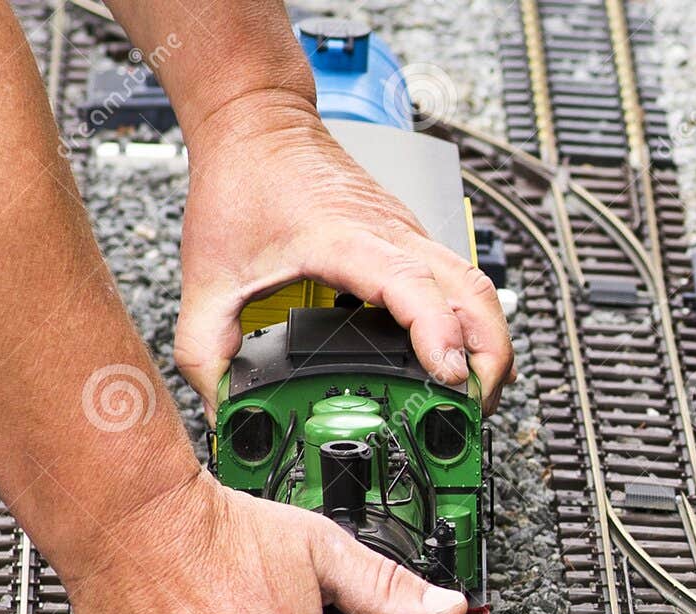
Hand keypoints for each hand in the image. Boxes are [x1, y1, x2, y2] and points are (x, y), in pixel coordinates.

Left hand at [174, 91, 513, 417]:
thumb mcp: (206, 275)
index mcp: (344, 240)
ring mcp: (409, 234)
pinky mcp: (410, 238)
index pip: (412, 286)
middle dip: (487, 359)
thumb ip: (205, 349)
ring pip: (478, 289)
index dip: (438, 334)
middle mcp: (391, 234)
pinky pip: (461, 282)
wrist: (256, 119)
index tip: (447, 377)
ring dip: (490, 344)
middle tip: (474, 412)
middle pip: (472, 294)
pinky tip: (458, 359)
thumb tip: (221, 409)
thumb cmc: (241, 180)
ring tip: (476, 397)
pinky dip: (473, 324)